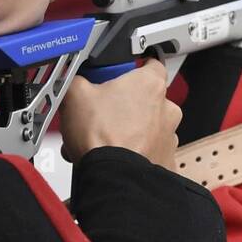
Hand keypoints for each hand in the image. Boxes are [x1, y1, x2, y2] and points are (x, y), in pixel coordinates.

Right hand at [59, 58, 181, 167]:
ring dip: (128, 130)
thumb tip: (72, 80)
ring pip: (146, 127)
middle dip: (123, 104)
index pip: (151, 63)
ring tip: (102, 139)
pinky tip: (112, 154)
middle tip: (100, 112)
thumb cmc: (102, 137)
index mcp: (150, 84)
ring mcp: (169, 136)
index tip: (120, 73)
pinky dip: (133, 152)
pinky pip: (148, 151)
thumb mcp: (74, 94)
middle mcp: (167, 109)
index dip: (133, 67)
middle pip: (144, 98)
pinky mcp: (166, 160)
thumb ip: (76, 79)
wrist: (113, 178)